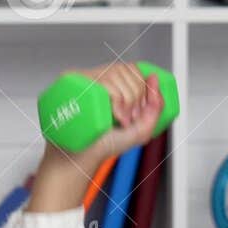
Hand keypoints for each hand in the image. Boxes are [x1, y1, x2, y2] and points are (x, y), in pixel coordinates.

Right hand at [44, 61, 164, 176]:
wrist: (78, 157)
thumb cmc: (104, 144)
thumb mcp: (140, 130)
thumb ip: (155, 109)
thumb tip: (154, 79)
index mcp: (112, 86)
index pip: (133, 69)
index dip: (143, 87)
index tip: (139, 110)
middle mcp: (97, 80)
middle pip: (126, 70)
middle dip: (136, 97)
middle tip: (128, 119)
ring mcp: (84, 81)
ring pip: (114, 75)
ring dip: (126, 101)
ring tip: (119, 120)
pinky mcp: (72, 84)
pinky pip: (101, 82)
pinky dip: (115, 100)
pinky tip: (113, 115)